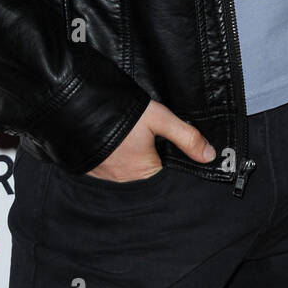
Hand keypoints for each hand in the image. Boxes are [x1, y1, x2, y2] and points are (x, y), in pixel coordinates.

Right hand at [85, 98, 215, 181]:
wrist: (76, 106)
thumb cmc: (121, 115)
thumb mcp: (158, 119)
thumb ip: (186, 136)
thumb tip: (210, 155)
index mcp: (145, 173)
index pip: (166, 172)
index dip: (171, 158)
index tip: (170, 145)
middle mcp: (124, 181)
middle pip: (146, 170)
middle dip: (150, 156)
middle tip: (147, 136)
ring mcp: (105, 177)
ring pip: (127, 169)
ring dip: (130, 156)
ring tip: (131, 137)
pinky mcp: (91, 169)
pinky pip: (109, 166)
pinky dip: (114, 156)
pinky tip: (115, 141)